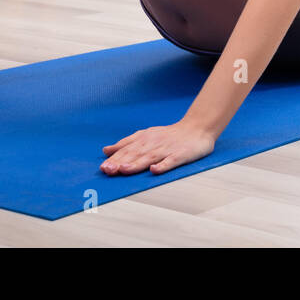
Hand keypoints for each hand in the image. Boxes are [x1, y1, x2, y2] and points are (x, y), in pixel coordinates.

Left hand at [101, 119, 216, 175]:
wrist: (196, 128)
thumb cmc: (169, 135)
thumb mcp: (145, 136)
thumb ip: (126, 143)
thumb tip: (106, 151)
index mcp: (144, 139)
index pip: (126, 150)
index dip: (114, 159)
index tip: (103, 167)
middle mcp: (153, 143)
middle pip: (135, 154)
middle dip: (120, 162)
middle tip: (108, 170)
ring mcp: (166, 149)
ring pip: (149, 157)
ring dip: (136, 164)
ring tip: (124, 170)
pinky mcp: (180, 154)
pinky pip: (170, 161)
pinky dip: (163, 166)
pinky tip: (155, 170)